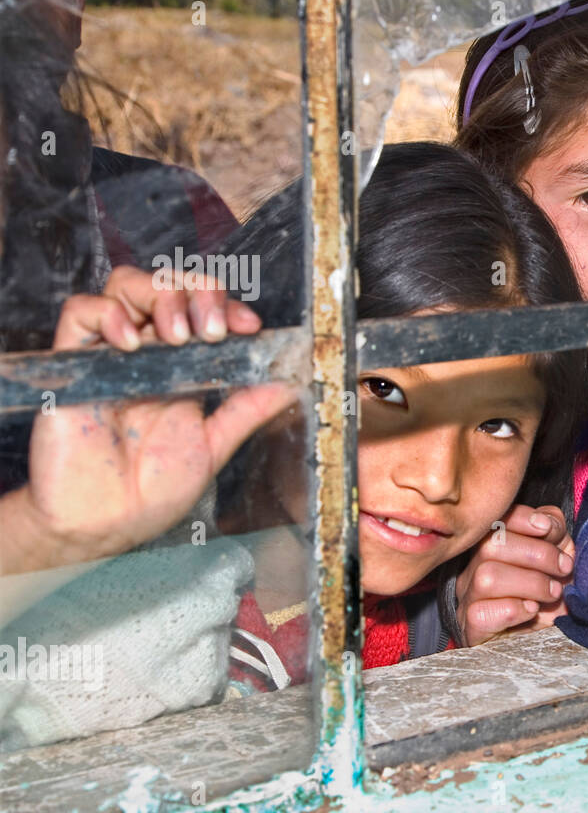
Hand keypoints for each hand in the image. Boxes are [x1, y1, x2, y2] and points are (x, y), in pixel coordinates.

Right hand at [3, 266, 296, 574]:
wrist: (105, 525)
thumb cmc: (152, 492)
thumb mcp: (214, 446)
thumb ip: (247, 410)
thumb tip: (290, 382)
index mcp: (183, 369)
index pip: (204, 312)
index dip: (228, 307)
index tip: (250, 326)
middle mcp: (147, 354)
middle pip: (168, 288)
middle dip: (197, 293)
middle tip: (213, 329)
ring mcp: (110, 356)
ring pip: (126, 287)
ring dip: (159, 296)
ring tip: (177, 333)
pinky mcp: (73, 365)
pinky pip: (81, 313)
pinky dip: (109, 314)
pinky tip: (133, 341)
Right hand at [455, 504, 573, 645]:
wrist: (552, 640)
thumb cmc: (553, 595)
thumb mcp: (560, 555)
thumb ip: (554, 530)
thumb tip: (546, 523)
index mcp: (493, 545)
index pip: (495, 520)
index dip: (523, 518)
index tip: (550, 529)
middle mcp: (473, 569)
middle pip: (490, 545)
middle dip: (536, 554)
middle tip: (563, 569)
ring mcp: (468, 600)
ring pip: (486, 577)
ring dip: (530, 582)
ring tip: (552, 593)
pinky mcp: (471, 629)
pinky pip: (481, 613)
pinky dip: (513, 609)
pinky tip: (532, 611)